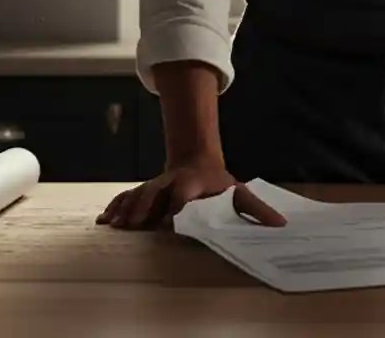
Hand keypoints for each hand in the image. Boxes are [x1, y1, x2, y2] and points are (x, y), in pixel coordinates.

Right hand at [96, 156, 286, 229]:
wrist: (196, 160)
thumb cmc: (219, 184)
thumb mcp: (239, 193)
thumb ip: (257, 209)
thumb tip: (281, 225)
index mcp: (195, 184)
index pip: (186, 192)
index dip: (179, 204)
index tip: (173, 218)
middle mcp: (171, 183)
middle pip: (155, 191)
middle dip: (144, 205)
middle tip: (135, 223)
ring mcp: (156, 186)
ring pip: (137, 194)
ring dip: (125, 209)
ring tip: (113, 224)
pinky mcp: (144, 192)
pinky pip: (127, 198)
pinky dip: (115, 208)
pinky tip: (103, 221)